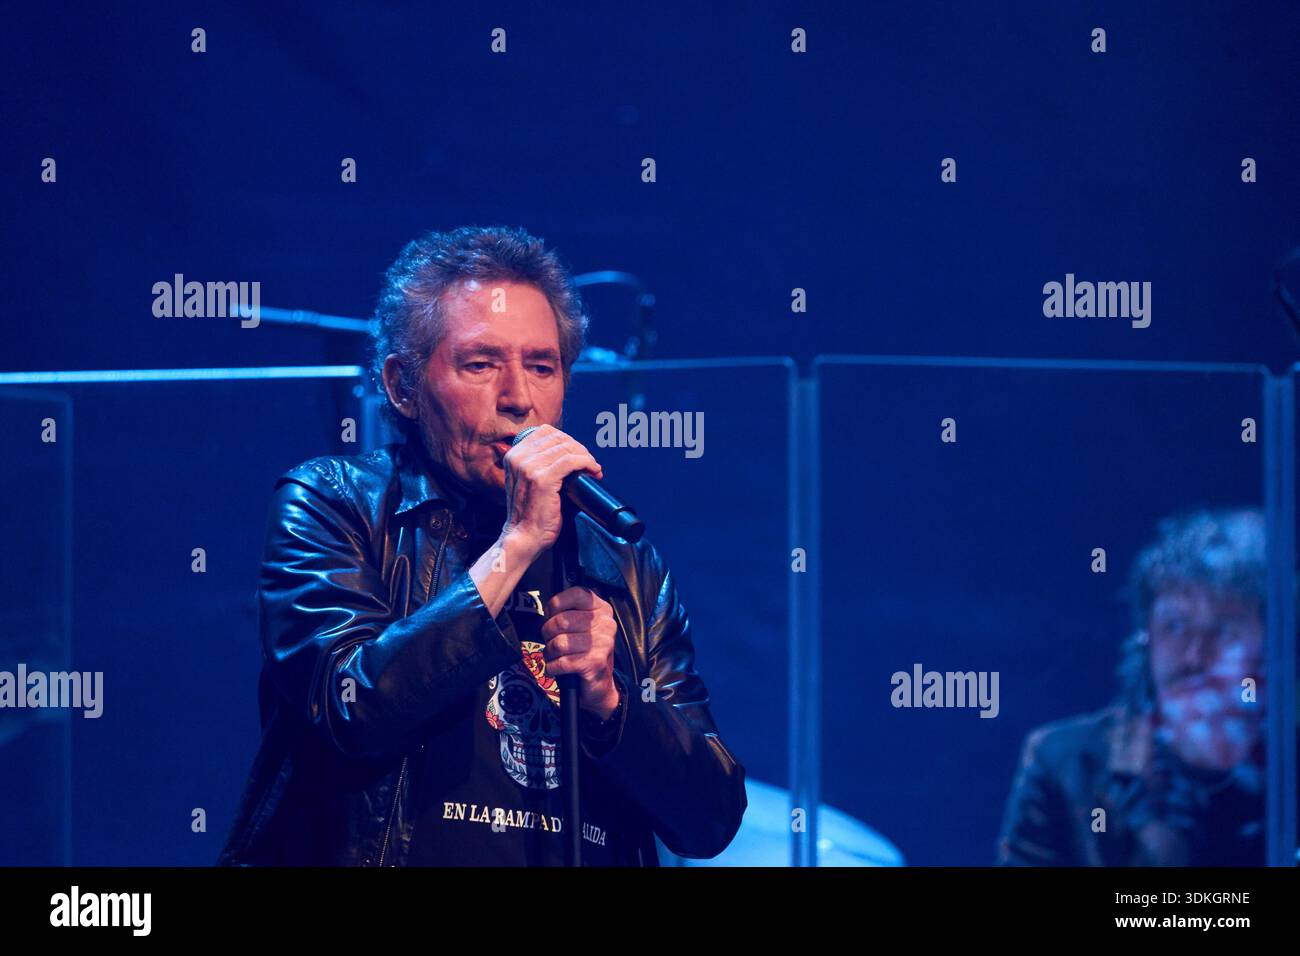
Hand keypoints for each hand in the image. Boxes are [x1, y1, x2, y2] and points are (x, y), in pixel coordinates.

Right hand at [500, 425, 602, 556]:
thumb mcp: (529, 481)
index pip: (546, 432)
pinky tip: (593, 471)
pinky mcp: (542, 479)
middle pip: (558, 438)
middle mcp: (518, 457)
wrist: (524, 537)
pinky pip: (571, 461)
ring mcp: (529, 467)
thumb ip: (541, 464)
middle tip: (589, 463)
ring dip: (585, 456)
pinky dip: (586, 463)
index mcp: (513, 455)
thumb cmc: (531, 514)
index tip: (578, 454)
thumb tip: (569, 453)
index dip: (567, 440)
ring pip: (566, 448)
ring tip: (593, 468)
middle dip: (578, 448)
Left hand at [540, 586, 619, 718]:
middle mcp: (605, 624)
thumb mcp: (582, 626)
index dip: (556, 603)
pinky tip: (556, 668)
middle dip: (548, 633)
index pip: (577, 594)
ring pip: (559, 643)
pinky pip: (561, 662)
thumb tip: (548, 608)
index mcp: (602, 609)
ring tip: (554, 655)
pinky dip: (552, 667)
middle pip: (562, 621)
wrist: (600, 685)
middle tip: (550, 640)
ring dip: (549, 652)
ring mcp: (602, 644)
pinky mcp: (595, 663)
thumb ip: (569, 612)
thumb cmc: (585, 651)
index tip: (550, 614)